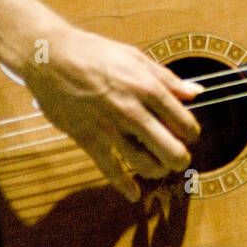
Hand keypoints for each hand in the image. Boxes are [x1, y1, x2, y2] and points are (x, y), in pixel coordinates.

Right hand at [21, 24, 201, 202]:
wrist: (50, 58)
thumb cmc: (94, 52)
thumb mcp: (135, 57)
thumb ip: (167, 79)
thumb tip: (196, 92)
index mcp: (148, 87)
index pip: (184, 122)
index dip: (192, 133)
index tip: (188, 134)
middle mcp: (132, 110)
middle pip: (171, 150)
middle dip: (180, 158)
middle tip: (179, 157)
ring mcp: (110, 128)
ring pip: (145, 165)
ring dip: (157, 171)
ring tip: (159, 167)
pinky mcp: (88, 139)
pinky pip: (111, 171)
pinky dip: (125, 186)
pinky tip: (133, 194)